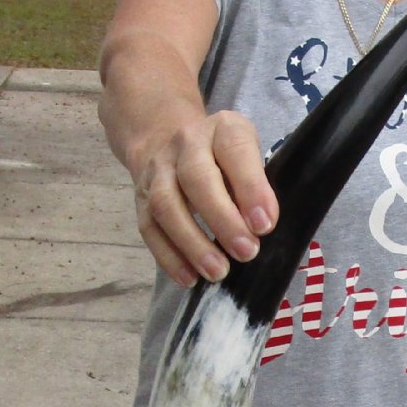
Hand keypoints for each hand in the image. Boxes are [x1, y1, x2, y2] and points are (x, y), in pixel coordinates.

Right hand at [133, 111, 278, 287]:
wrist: (168, 140)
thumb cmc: (224, 159)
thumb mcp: (249, 158)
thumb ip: (256, 187)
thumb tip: (261, 229)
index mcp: (223, 129)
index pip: (236, 151)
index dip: (250, 188)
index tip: (264, 225)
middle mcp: (186, 143)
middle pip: (197, 179)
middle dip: (223, 220)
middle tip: (246, 253)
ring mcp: (158, 171)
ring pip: (167, 205)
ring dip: (193, 243)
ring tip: (218, 272)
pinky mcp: (142, 199)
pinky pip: (150, 229)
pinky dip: (169, 257)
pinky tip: (189, 278)